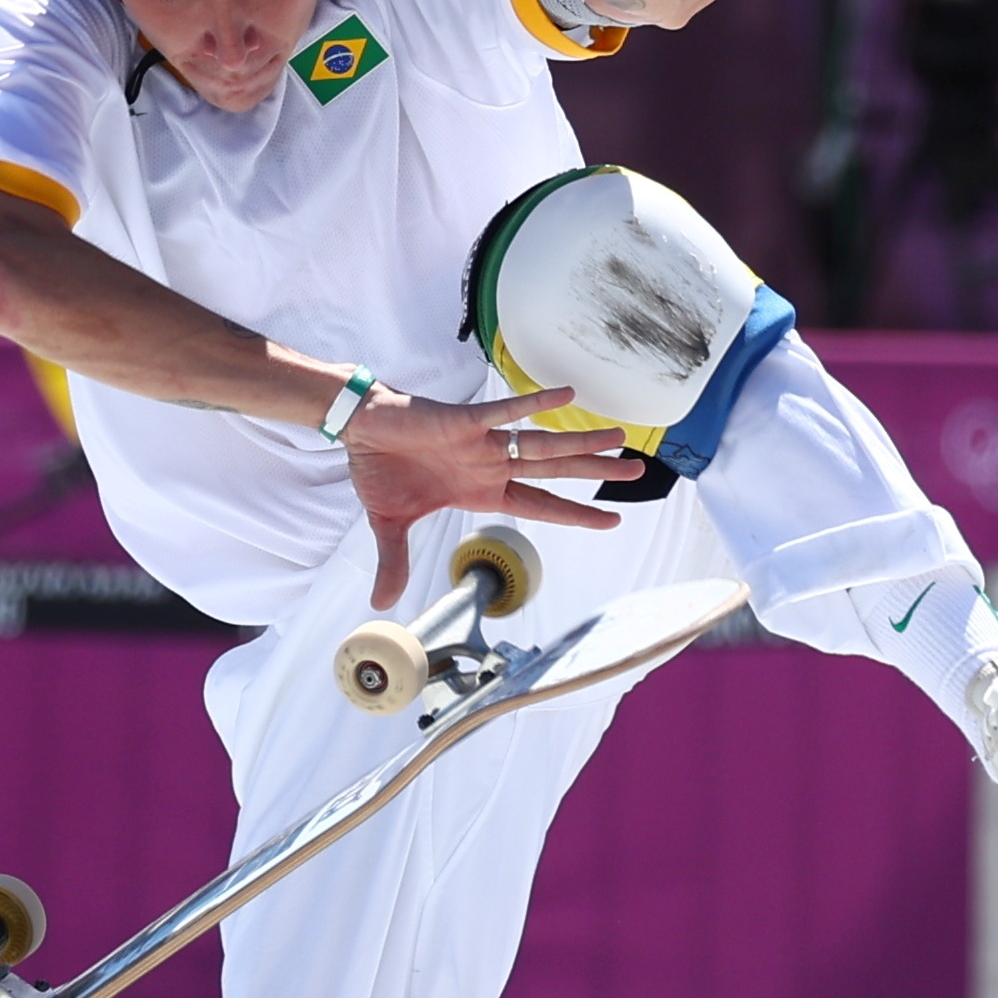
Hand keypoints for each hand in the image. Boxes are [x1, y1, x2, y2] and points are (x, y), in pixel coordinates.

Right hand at [339, 385, 640, 608]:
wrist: (359, 429)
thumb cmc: (380, 469)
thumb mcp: (389, 525)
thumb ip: (395, 562)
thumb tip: (380, 602)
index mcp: (482, 492)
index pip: (541, 506)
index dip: (577, 513)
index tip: (612, 519)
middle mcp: (492, 466)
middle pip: (556, 471)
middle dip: (596, 471)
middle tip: (637, 472)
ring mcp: (483, 443)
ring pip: (541, 444)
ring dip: (580, 441)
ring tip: (619, 438)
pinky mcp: (465, 422)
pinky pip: (504, 412)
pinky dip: (532, 405)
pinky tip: (565, 396)